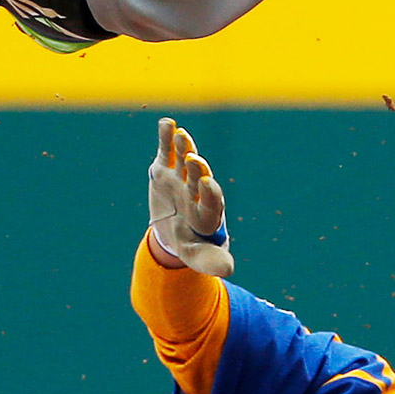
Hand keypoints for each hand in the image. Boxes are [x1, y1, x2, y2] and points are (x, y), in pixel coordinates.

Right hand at [148, 117, 233, 275]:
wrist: (174, 235)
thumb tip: (229, 270)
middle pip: (199, 178)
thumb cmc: (192, 245)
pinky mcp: (165, 171)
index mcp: (209, 213)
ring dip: (183, 148)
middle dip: (197, 169)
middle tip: (195, 159)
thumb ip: (211, 262)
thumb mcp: (198, 257)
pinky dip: (166, 139)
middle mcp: (198, 192)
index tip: (207, 184)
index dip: (210, 193)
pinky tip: (166, 123)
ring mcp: (181, 179)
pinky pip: (167, 153)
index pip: (212, 201)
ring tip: (180, 134)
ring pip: (185, 161)